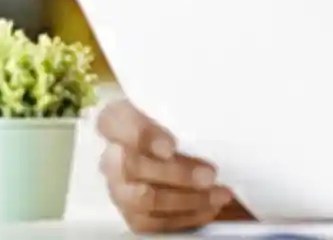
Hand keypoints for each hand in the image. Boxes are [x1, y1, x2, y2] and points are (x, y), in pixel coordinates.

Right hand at [97, 99, 234, 232]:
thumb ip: (186, 116)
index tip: (171, 146)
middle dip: (176, 174)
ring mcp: (119, 188)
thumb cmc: (183, 124)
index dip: (141, 136)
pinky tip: (210, 208)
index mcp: (117, 120)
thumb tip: (217, 123)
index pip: (115, 122)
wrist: (184, 152)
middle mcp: (111, 156)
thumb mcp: (183, 110)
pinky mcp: (132, 213)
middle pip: (132, 167)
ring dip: (186, 199)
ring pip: (142, 200)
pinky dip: (185, 217)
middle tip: (210, 175)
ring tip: (220, 194)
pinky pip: (153, 222)